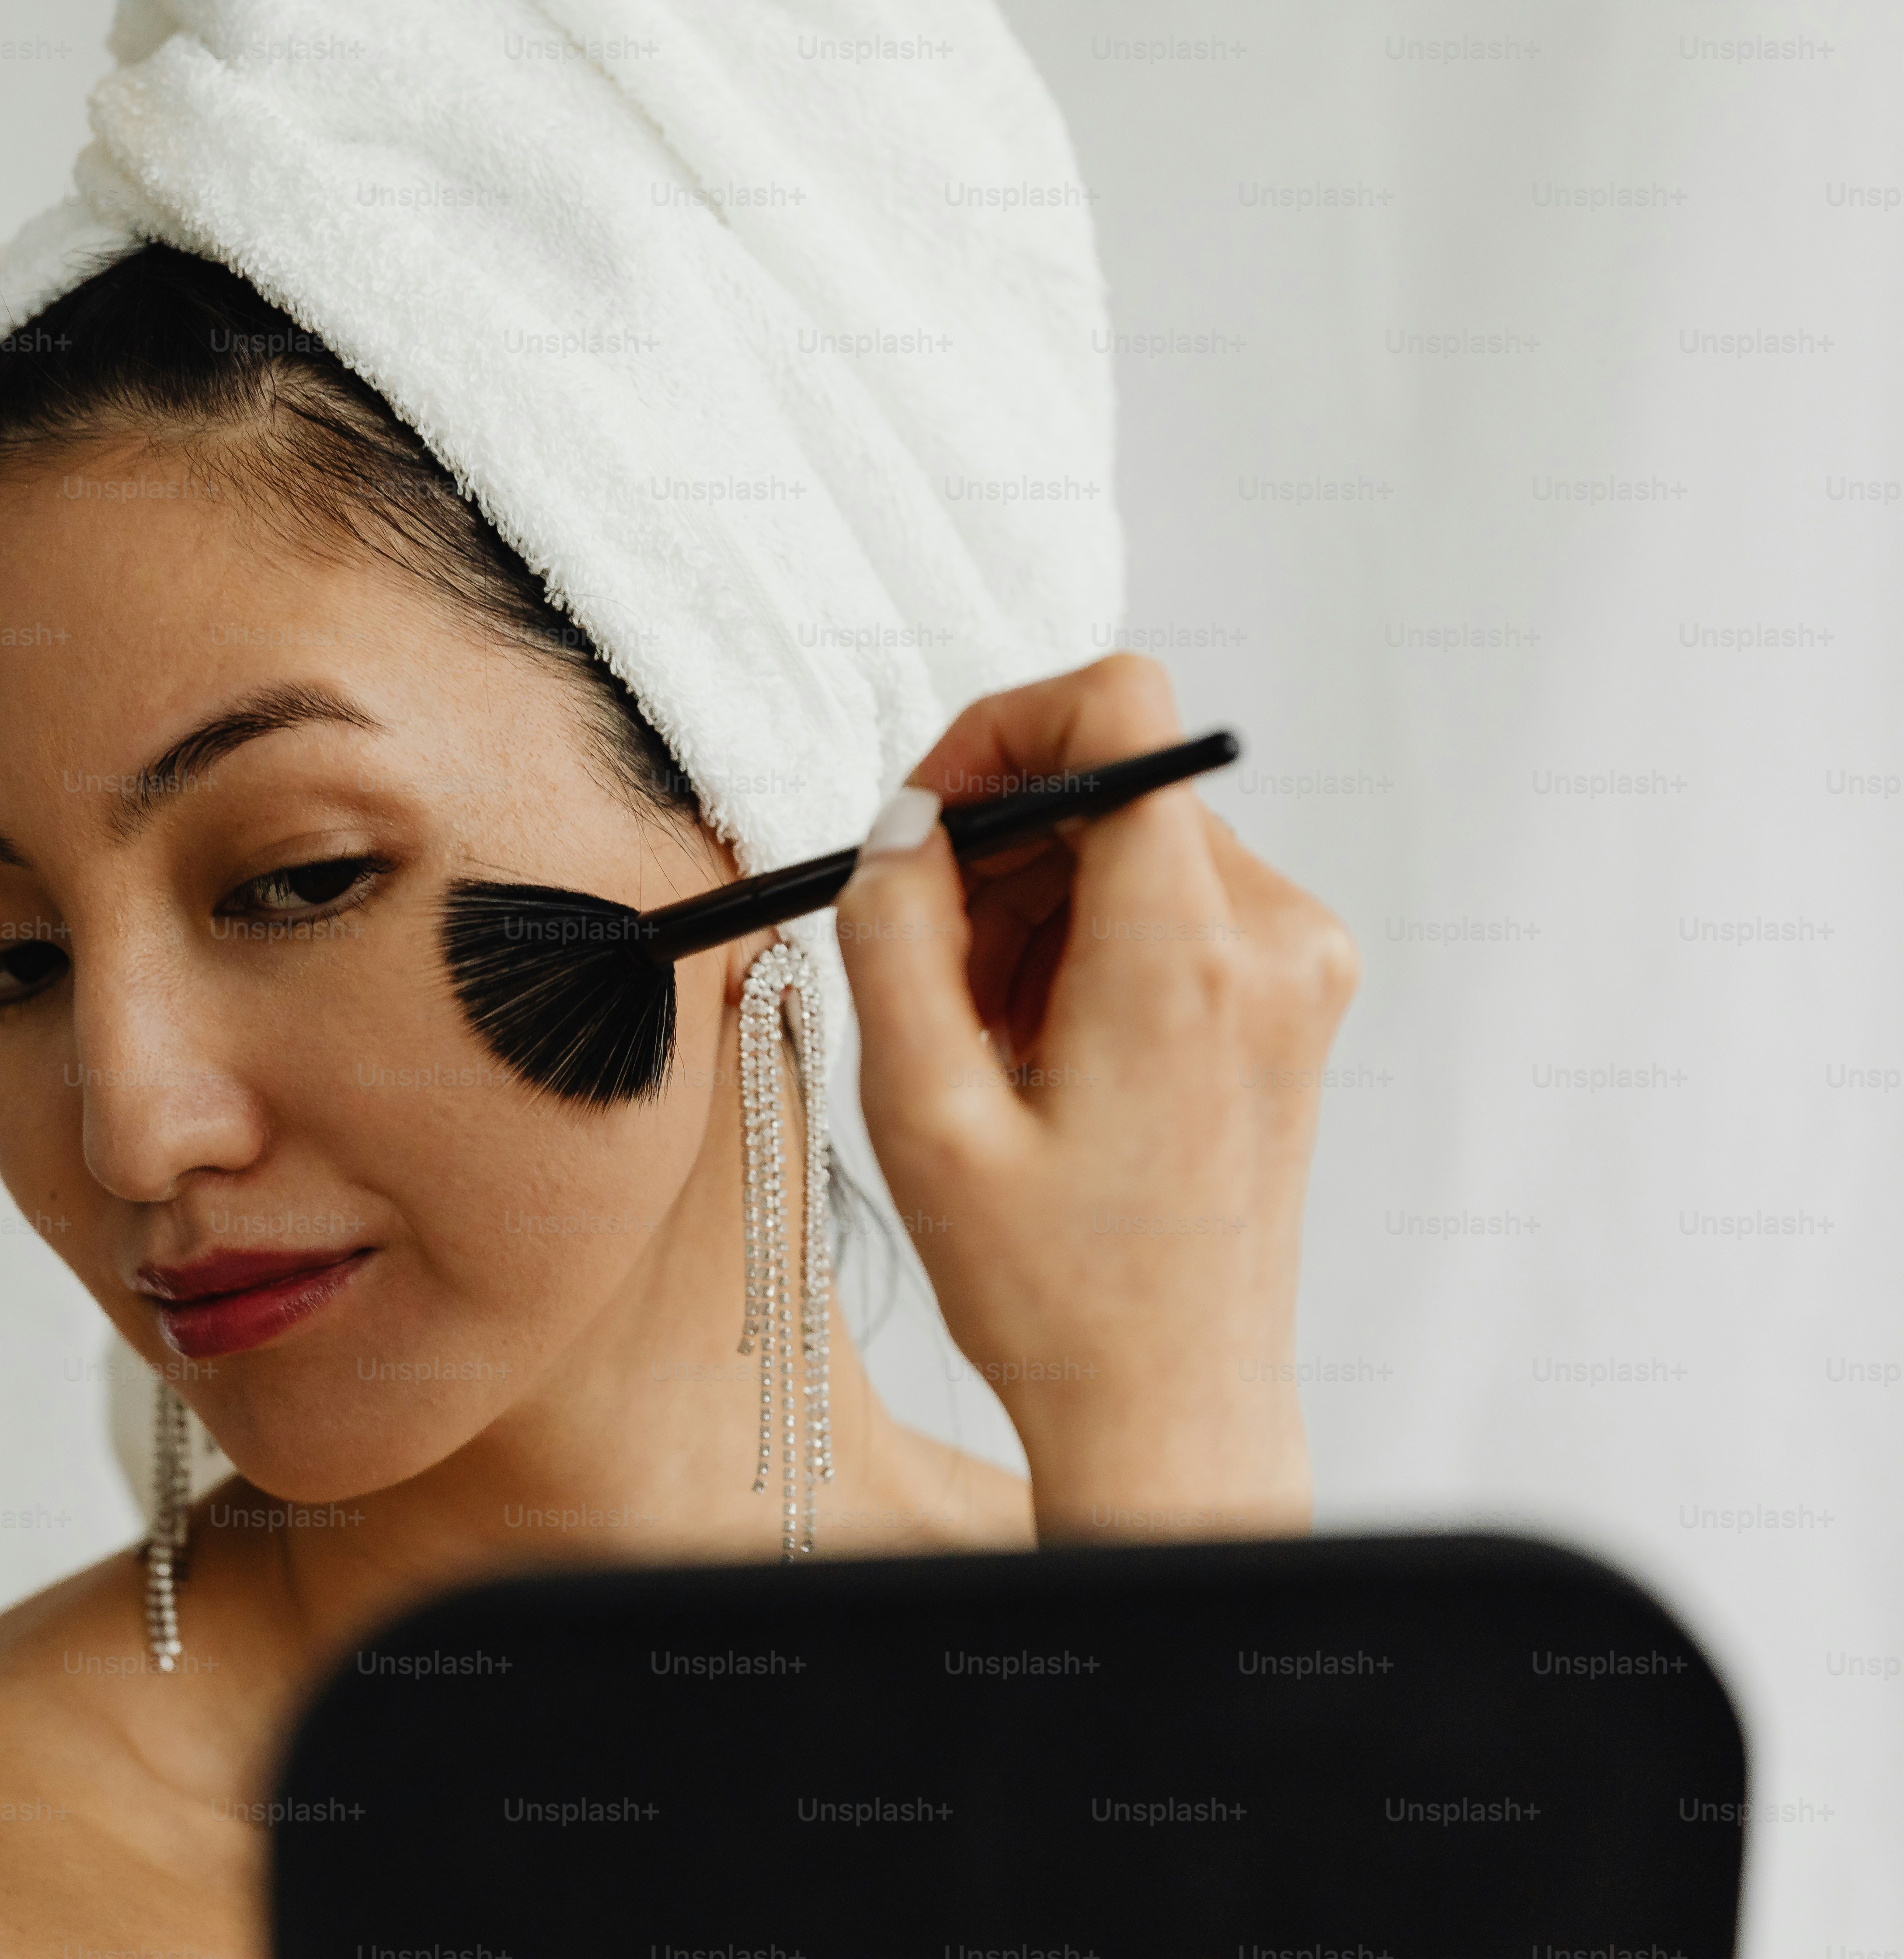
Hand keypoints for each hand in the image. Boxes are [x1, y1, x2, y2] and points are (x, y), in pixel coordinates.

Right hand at [831, 655, 1357, 1542]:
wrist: (1172, 1406)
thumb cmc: (1055, 1293)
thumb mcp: (922, 1114)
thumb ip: (897, 937)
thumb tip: (908, 827)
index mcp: (1182, 955)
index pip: (1121, 707)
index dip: (1002, 729)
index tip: (932, 817)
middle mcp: (1270, 940)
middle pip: (1109, 784)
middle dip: (997, 853)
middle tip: (935, 977)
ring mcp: (1296, 968)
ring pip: (1132, 843)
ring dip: (1034, 907)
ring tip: (990, 1039)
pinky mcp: (1292, 996)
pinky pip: (1170, 902)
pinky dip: (1087, 944)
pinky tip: (1044, 1048)